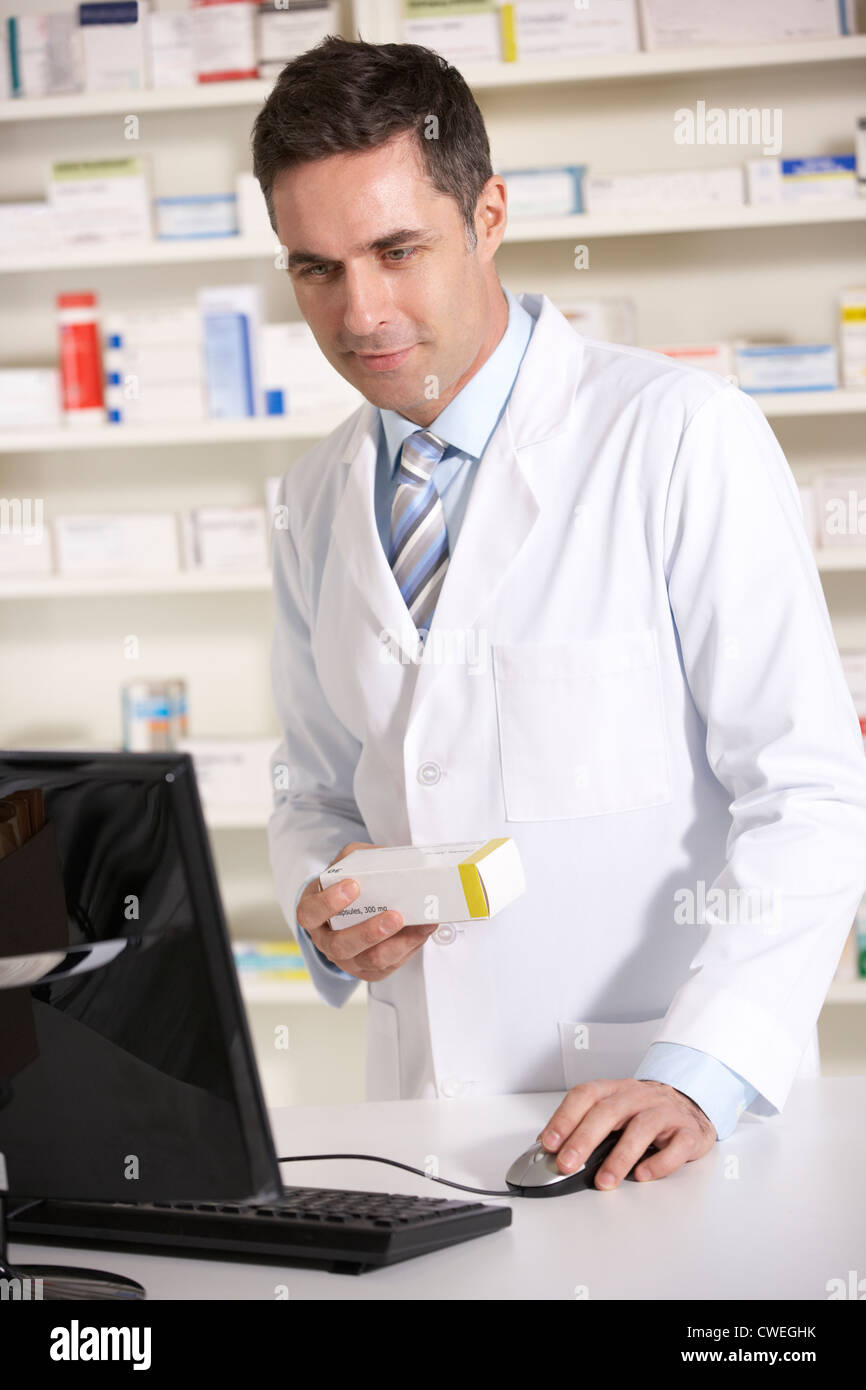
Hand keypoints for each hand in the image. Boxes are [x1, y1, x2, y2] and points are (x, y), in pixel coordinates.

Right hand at [296, 841, 438, 982]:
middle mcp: (326, 941)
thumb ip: (363, 858)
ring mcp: (347, 960)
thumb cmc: (348, 882)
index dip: (328, 903)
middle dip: (369, 932)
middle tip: (395, 916)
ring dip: (398, 944)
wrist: (352, 907)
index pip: (310, 913)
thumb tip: (395, 860)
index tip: (353, 886)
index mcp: (312, 913)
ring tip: (421, 926)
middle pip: (340, 946)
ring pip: (370, 960)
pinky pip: (389, 965)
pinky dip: (409, 948)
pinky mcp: (369, 970)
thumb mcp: (348, 863)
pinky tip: (424, 931)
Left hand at [538, 1078, 716, 1188]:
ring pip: (641, 1128)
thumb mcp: (613, 1111)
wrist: (689, 1107)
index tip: (548, 1142)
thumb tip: (550, 1150)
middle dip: (584, 1139)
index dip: (564, 1117)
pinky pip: (676, 1146)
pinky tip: (642, 1175)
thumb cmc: (643, 1112)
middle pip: (609, 1112)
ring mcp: (665, 1112)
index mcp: (615, 1090)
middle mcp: (638, 1096)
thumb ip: (585, 1125)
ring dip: (619, 1157)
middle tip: (568, 1164)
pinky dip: (658, 1163)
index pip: (585, 1095)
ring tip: (604, 1181)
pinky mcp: (688, 1132)